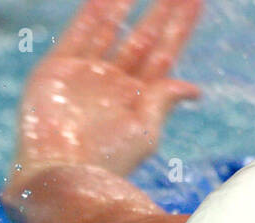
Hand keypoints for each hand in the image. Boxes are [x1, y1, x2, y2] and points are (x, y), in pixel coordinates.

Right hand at [10, 0, 202, 179]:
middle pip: (143, 36)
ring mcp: (87, 74)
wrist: (63, 173)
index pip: (165, 53)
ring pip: (112, 28)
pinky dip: (93, 12)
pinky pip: (79, 31)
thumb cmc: (108, 161)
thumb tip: (195, 89)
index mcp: (140, 98)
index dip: (179, 27)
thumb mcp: (145, 131)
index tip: (195, 1)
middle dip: (161, 11)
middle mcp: (116, 82)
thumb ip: (163, 101)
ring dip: (126, 4)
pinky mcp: (58, 69)